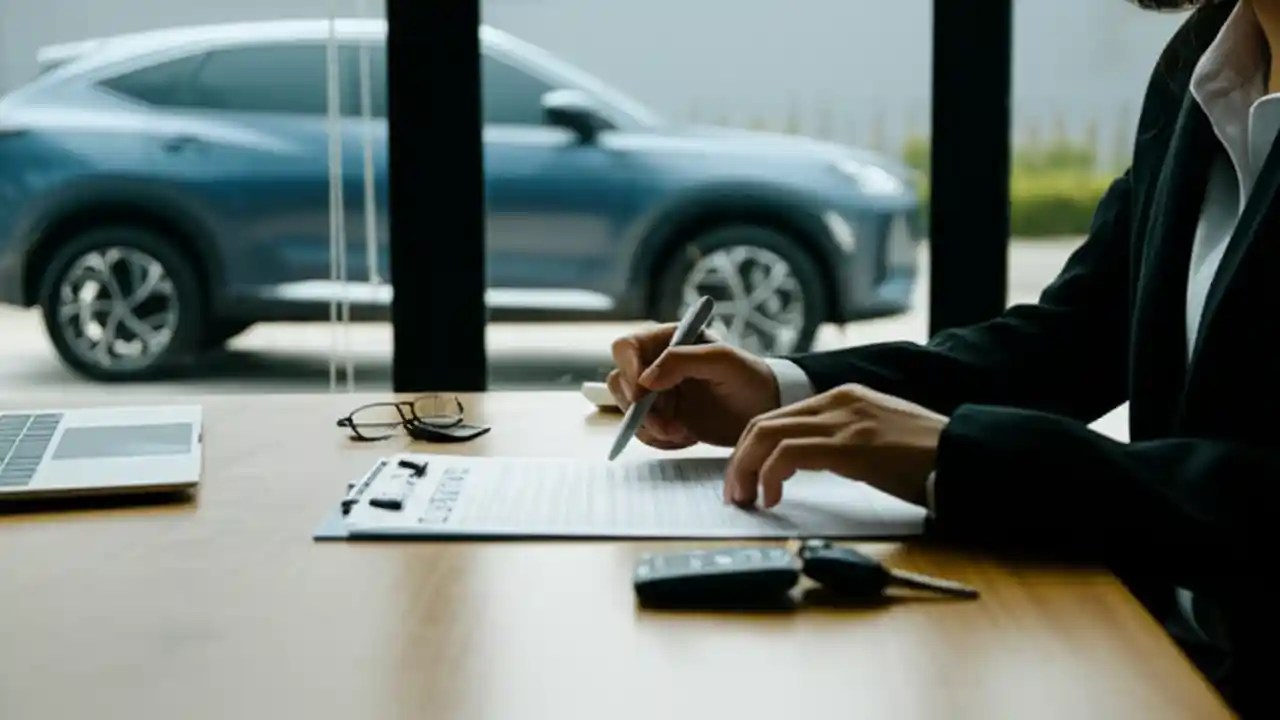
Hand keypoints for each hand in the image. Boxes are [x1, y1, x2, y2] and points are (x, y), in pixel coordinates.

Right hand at [607, 324, 780, 447]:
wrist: (765, 412)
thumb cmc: (750, 378)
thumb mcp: (722, 362)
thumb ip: (682, 361)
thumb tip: (645, 379)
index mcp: (667, 340)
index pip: (626, 347)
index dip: (628, 370)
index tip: (642, 394)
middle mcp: (656, 365)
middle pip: (619, 383)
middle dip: (639, 409)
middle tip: (666, 424)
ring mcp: (657, 394)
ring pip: (628, 411)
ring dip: (650, 428)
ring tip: (682, 432)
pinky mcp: (663, 419)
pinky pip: (643, 433)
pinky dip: (660, 440)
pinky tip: (686, 436)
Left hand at [725, 384, 946, 508]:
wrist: (965, 455)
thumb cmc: (926, 459)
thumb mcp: (876, 438)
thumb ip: (841, 442)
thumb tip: (802, 465)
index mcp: (843, 397)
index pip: (778, 416)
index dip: (751, 449)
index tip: (744, 478)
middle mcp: (839, 401)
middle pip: (763, 422)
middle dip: (739, 460)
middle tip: (734, 493)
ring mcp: (844, 420)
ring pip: (768, 435)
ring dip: (746, 470)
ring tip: (745, 499)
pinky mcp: (850, 445)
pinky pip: (789, 454)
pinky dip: (770, 476)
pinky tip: (773, 497)